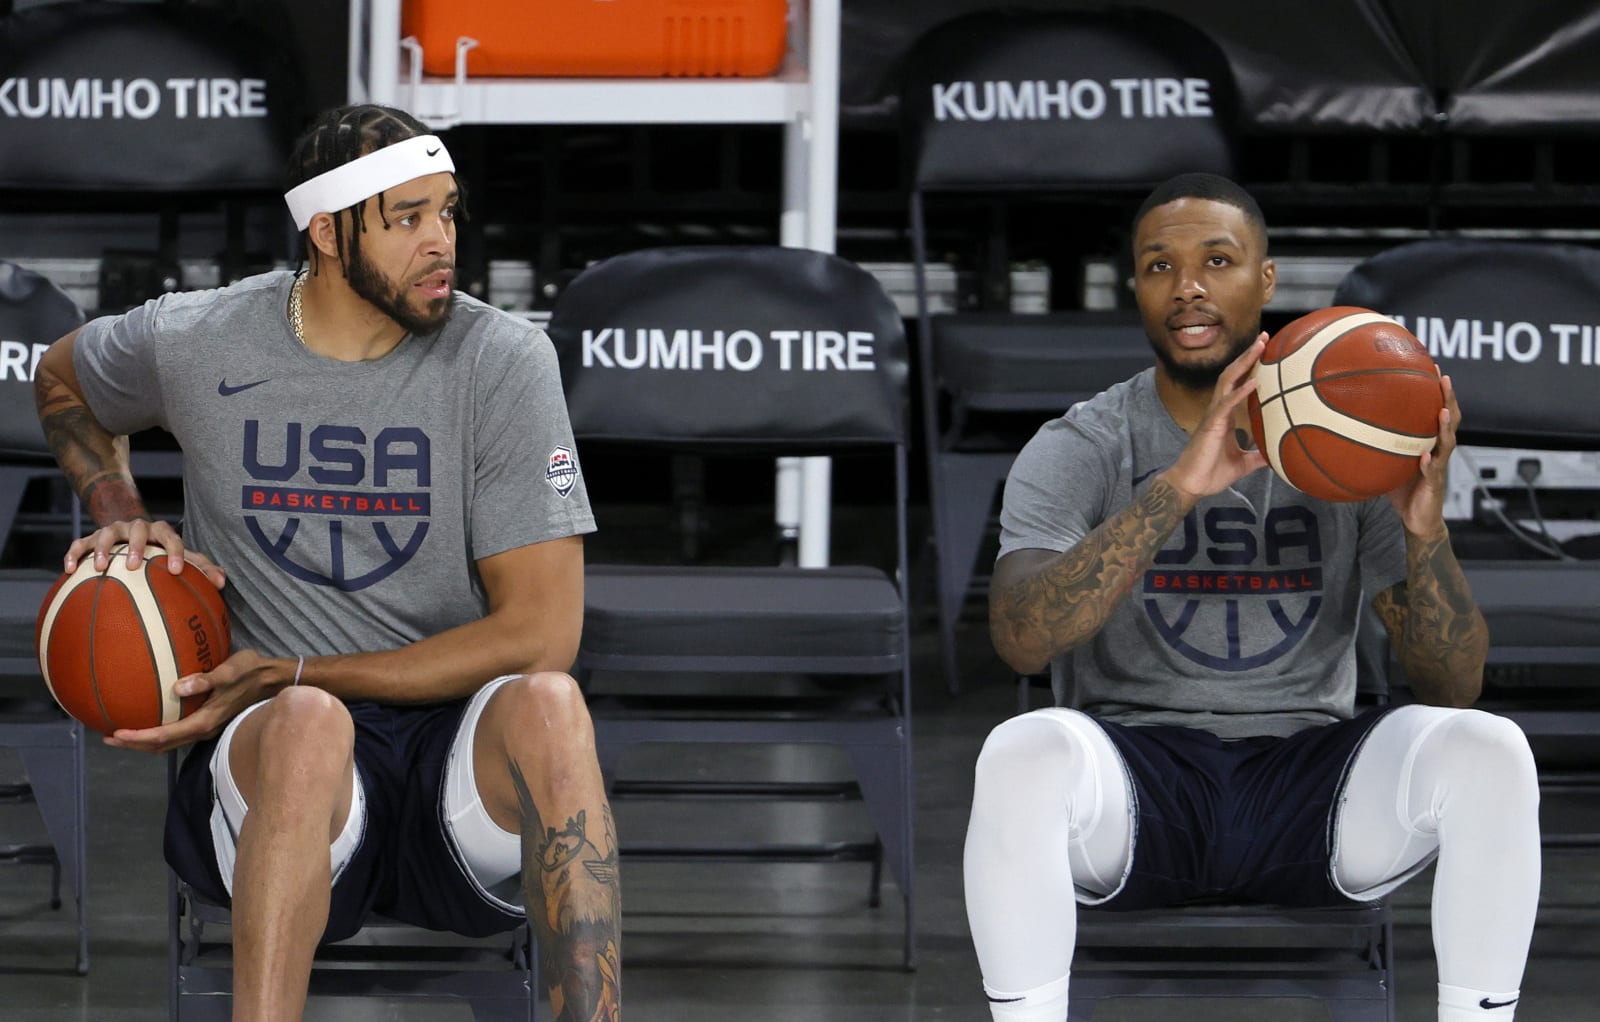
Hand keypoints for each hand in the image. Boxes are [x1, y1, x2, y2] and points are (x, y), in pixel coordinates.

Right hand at [64, 519, 225, 589]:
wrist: (133, 532)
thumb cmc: (162, 551)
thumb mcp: (182, 556)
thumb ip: (202, 568)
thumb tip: (222, 583)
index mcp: (161, 532)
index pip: (171, 537)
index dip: (175, 552)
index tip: (177, 570)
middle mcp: (137, 527)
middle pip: (137, 530)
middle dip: (135, 546)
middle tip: (133, 566)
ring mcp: (113, 531)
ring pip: (105, 534)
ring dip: (101, 549)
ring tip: (97, 568)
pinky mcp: (91, 537)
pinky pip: (79, 543)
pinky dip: (73, 554)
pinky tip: (67, 570)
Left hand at [104, 649, 289, 753]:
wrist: (272, 679)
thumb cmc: (251, 672)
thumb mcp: (229, 672)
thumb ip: (204, 680)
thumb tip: (176, 687)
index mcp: (204, 721)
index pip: (164, 735)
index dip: (139, 737)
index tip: (116, 734)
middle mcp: (203, 729)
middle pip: (162, 745)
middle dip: (134, 745)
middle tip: (108, 739)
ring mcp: (206, 728)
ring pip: (169, 742)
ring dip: (145, 742)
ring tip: (123, 736)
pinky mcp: (208, 721)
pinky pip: (177, 733)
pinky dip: (159, 733)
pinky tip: (151, 721)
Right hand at [1164, 335, 1269, 499]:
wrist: (1192, 484)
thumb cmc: (1212, 473)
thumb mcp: (1243, 464)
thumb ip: (1258, 456)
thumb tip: (1278, 457)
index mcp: (1226, 415)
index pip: (1238, 383)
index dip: (1250, 366)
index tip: (1266, 351)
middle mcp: (1219, 409)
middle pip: (1233, 374)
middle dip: (1248, 355)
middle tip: (1265, 337)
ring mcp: (1214, 415)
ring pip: (1228, 381)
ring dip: (1244, 363)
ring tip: (1259, 346)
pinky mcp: (1211, 424)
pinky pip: (1226, 404)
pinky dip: (1240, 392)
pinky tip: (1254, 382)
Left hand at [1387, 371, 1457, 536]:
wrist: (1417, 520)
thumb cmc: (1403, 490)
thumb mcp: (1387, 462)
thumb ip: (1375, 445)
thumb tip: (1344, 427)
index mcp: (1429, 442)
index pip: (1436, 410)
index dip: (1437, 390)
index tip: (1432, 367)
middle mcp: (1438, 450)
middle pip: (1449, 419)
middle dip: (1448, 398)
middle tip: (1444, 378)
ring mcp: (1439, 467)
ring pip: (1447, 443)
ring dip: (1445, 426)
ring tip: (1442, 411)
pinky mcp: (1435, 485)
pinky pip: (1433, 473)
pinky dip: (1429, 464)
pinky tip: (1425, 456)